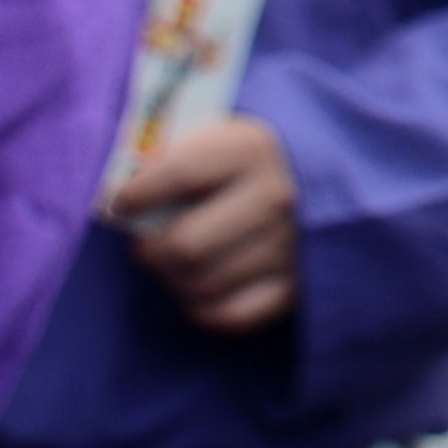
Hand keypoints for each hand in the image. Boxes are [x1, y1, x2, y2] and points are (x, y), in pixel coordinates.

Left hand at [114, 114, 302, 332]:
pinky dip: (203, 308)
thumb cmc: (249, 160)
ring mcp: (291, 247)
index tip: (121, 204)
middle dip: (150, 250)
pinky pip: (230, 315)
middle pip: (185, 244)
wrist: (325, 181)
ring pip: (202, 283)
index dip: (138, 194)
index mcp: (255, 148)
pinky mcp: (296, 288)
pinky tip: (198, 289)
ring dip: (174, 279)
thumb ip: (175, 149)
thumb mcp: (222, 133)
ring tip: (173, 265)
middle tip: (145, 246)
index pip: (180, 177)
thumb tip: (121, 185)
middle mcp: (278, 196)